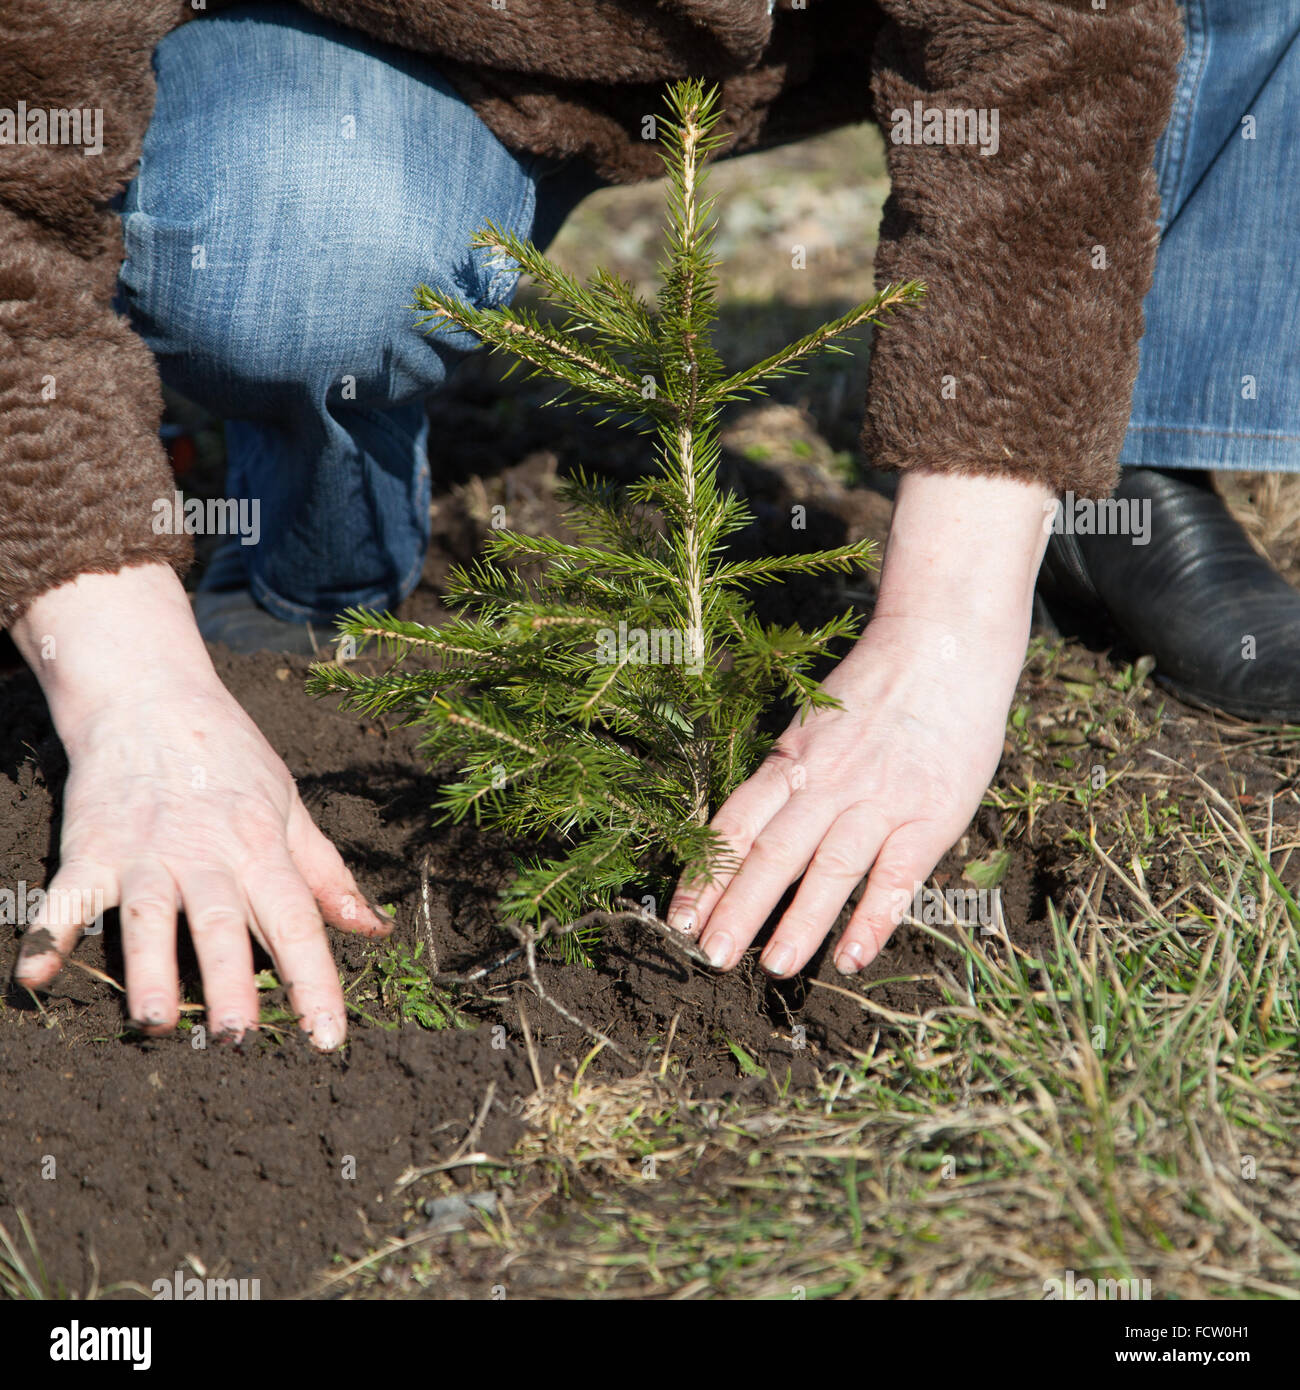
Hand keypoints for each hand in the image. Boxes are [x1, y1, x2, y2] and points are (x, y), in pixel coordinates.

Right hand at [10, 565, 390, 1047]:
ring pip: (148, 915)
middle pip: (221, 924)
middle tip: (238, 1039)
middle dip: (229, 983)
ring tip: (153, 1022)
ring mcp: (144, 852)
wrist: (152, 697)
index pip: (297, 922)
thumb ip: (327, 875)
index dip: (315, 982)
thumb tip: (374, 931)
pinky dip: (47, 933)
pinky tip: (34, 975)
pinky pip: (66, 896)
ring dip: (148, 968)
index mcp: (262, 848)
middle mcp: (205, 854)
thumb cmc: (231, 759)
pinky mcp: (90, 848)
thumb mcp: (291, 807)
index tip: (329, 1039)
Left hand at [666, 468, 1054, 975]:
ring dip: (799, 921)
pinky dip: (873, 917)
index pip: (735, 825)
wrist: (945, 645)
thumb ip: (788, 777)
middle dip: (736, 908)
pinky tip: (852, 956)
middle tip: (709, 956)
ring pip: (829, 867)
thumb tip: (749, 833)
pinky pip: (897, 875)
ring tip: (772, 967)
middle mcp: (827, 781)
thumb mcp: (815, 726)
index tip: (680, 917)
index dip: (706, 874)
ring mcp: (878, 799)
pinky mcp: (929, 815)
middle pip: (771, 852)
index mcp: (791, 759)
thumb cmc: (877, 692)